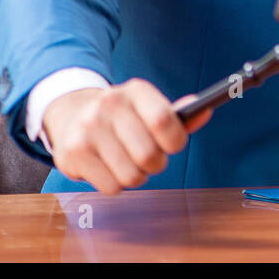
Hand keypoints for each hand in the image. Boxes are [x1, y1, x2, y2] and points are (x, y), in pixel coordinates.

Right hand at [41, 78, 211, 194]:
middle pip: (148, 155)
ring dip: (135, 176)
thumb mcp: (149, 109)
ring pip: (131, 176)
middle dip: (155, 164)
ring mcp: (88, 128)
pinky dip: (115, 184)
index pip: (164, 120)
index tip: (173, 146)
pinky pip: (111, 187)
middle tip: (148, 158)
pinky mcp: (73, 152)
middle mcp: (109, 104)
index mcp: (136, 91)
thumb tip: (206, 111)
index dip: (175, 141)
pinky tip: (107, 166)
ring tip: (126, 161)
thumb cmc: (123, 118)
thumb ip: (178, 117)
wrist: (72, 114)